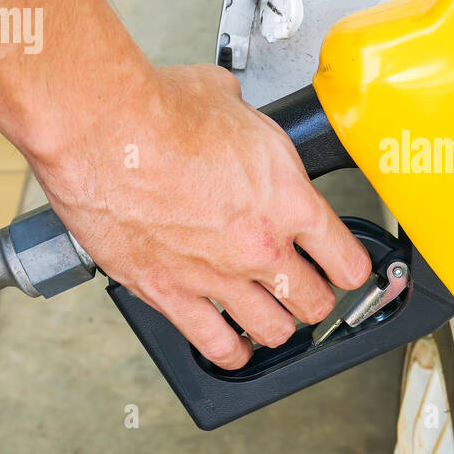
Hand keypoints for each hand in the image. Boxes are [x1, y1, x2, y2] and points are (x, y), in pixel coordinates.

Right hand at [29, 63, 371, 368]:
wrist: (103, 132)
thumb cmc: (159, 111)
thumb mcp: (229, 101)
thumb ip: (246, 127)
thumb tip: (239, 116)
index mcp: (288, 199)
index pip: (346, 257)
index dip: (350, 266)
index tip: (346, 268)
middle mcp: (261, 246)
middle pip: (314, 300)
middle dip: (315, 298)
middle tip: (308, 291)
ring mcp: (217, 276)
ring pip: (271, 330)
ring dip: (277, 327)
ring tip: (273, 319)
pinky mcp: (170, 293)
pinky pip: (215, 344)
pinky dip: (230, 352)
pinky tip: (234, 349)